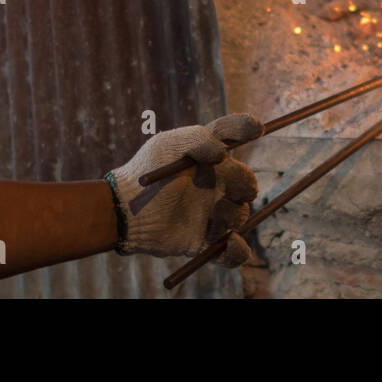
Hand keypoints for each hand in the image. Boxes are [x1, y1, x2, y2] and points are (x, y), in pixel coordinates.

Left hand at [106, 114, 261, 266]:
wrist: (123, 211)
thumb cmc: (144, 172)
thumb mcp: (166, 145)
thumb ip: (196, 138)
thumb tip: (223, 153)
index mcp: (209, 158)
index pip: (233, 139)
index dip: (247, 129)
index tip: (257, 129)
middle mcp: (216, 184)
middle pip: (246, 184)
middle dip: (246, 184)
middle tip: (237, 186)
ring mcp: (212, 213)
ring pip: (240, 216)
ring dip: (234, 214)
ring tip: (216, 212)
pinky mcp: (205, 241)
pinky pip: (231, 252)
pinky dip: (237, 251)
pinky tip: (230, 242)